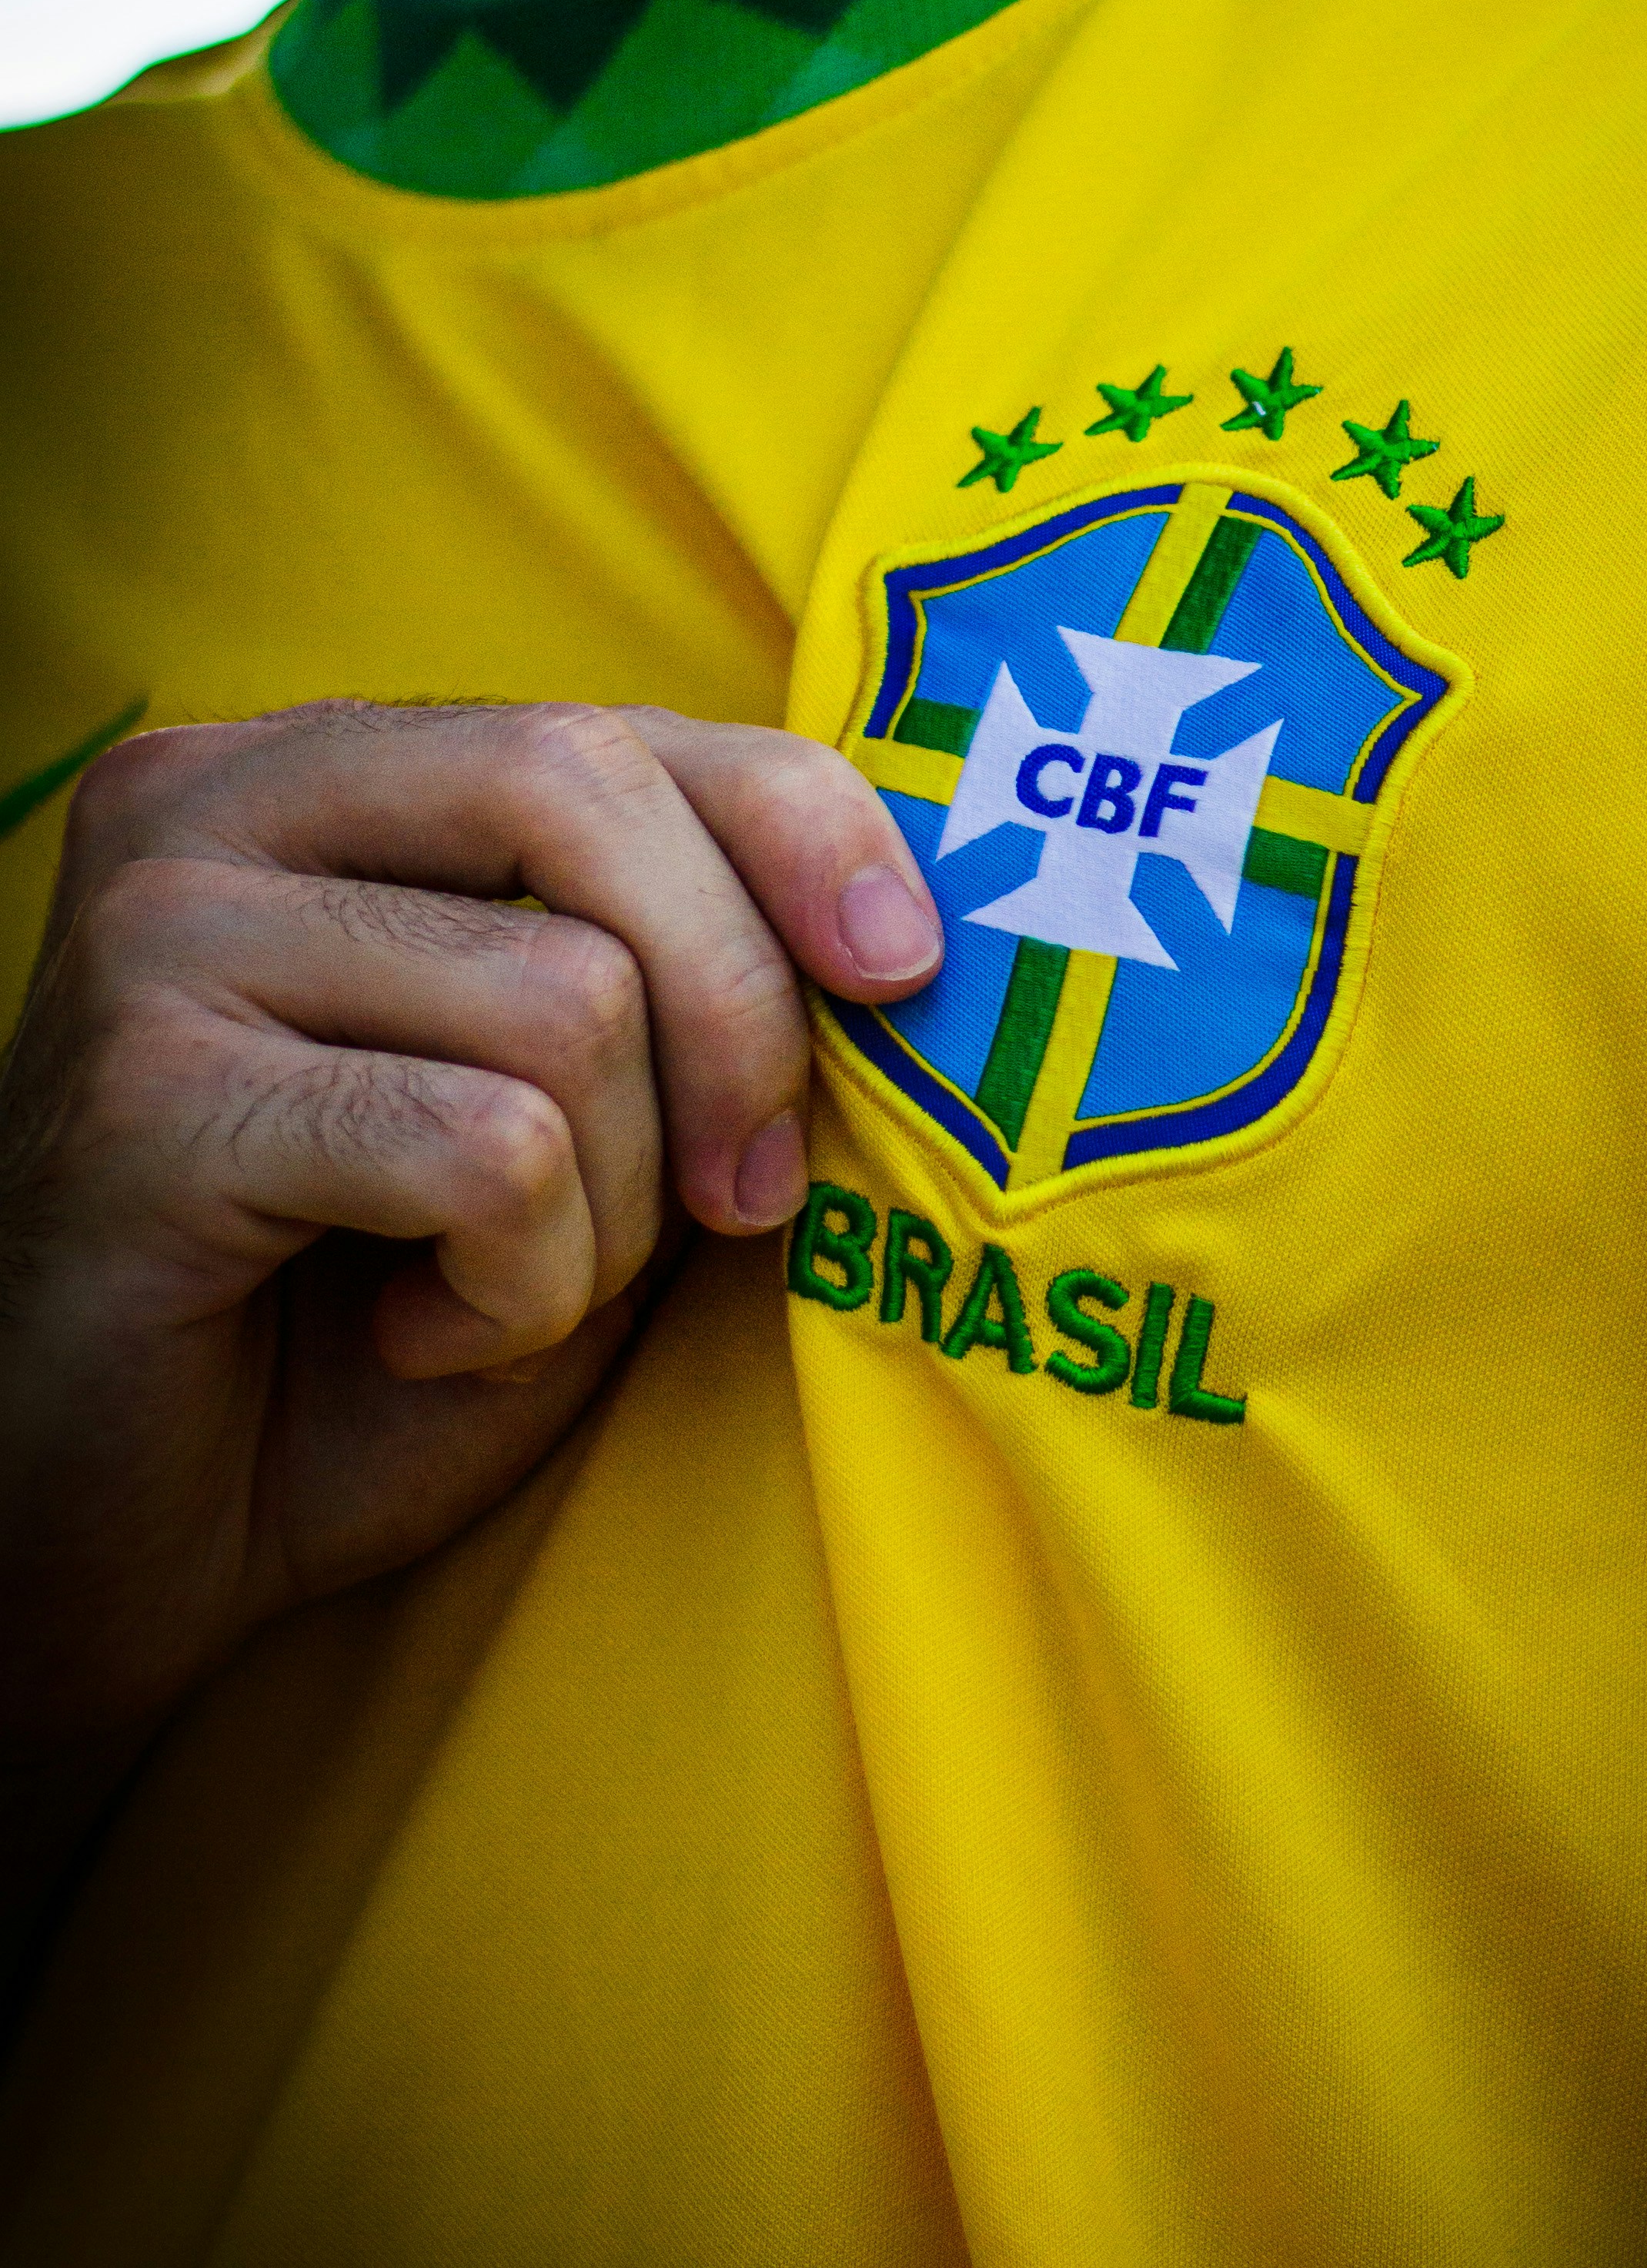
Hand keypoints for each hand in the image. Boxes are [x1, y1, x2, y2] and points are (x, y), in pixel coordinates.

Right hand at [0, 698, 938, 1868]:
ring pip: (564, 999)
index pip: (620, 727)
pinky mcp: (150, 1098)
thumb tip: (903, 935)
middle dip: (738, 1012)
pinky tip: (416, 1334)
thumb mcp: (567, 1134)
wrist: (119, 1539)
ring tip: (499, 1292)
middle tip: (746, 1195)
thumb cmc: (361, 1330)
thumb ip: (677, 1005)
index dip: (803, 826)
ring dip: (609, 1210)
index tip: (907, 967)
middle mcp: (214, 801)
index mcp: (319, 775)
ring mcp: (162, 935)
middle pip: (590, 793)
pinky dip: (514, 1288)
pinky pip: (482, 1151)